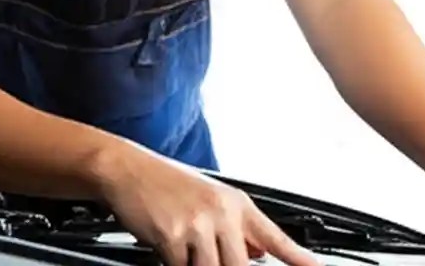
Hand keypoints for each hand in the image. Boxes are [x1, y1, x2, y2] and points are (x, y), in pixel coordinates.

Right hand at [94, 145, 319, 265]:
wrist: (126, 168)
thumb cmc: (165, 183)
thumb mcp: (209, 199)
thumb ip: (236, 228)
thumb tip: (260, 252)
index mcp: (236, 203)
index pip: (275, 237)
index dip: (297, 258)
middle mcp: (222, 213)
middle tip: (208, 252)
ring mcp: (198, 225)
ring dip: (196, 264)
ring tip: (184, 246)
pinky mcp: (173, 237)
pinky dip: (174, 263)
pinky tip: (166, 246)